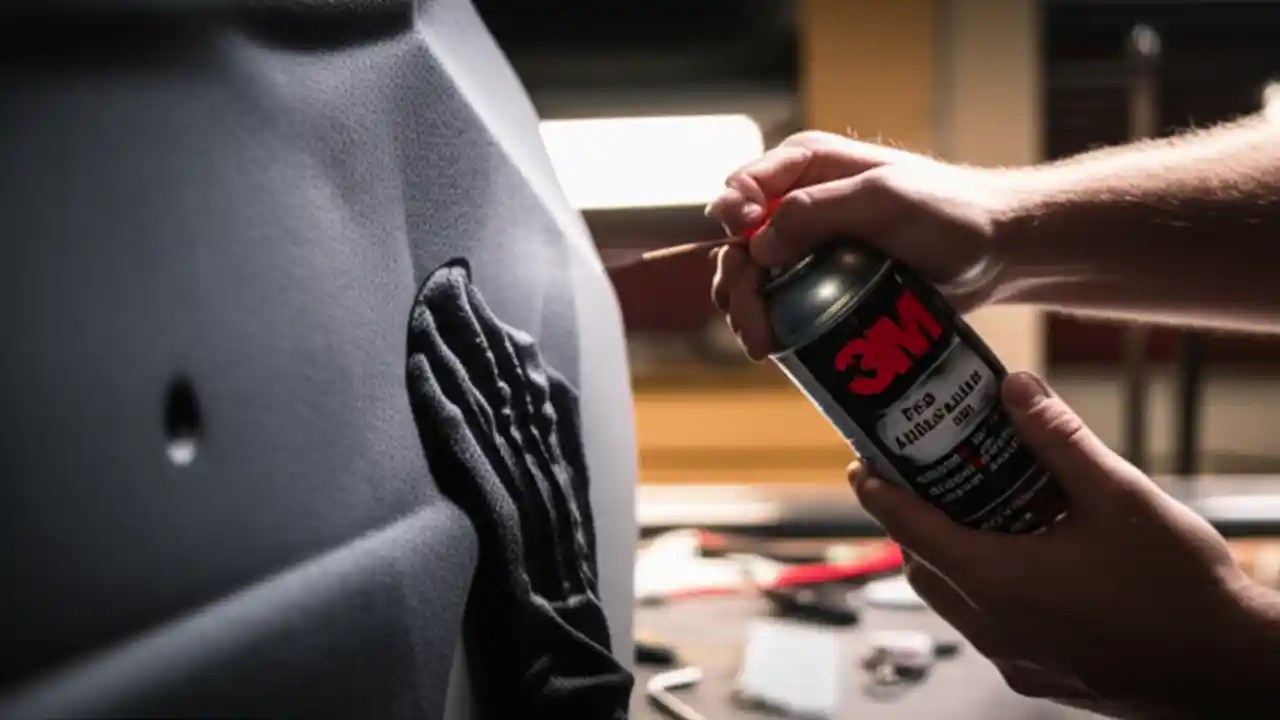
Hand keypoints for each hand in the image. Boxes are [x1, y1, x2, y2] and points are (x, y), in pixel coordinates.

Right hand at [707, 131, 1022, 358]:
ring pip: (752, 280)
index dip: (734, 222)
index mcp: (805, 165)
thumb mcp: (883, 199)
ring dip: (748, 313)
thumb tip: (758, 241)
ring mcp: (807, 246)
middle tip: (755, 328)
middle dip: (738, 287)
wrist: (994, 251)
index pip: (742, 187)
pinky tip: (779, 349)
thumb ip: (818, 211)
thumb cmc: (949, 212)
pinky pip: (780, 303)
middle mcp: (796, 202)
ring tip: (764, 346)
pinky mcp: (821, 283)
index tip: (753, 256)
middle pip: (738, 244)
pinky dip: (772, 326)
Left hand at [851, 371, 1279, 717]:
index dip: (879, 494)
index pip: (910, 530)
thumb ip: (1057, 438)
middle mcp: (995, 629)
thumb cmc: (1180, 590)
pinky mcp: (1040, 677)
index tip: (860, 466)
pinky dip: (983, 591)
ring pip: (954, 602)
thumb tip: (1015, 389)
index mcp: (999, 582)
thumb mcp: (1118, 496)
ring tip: (972, 513)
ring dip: (947, 558)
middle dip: (910, 523)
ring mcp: (1016, 660)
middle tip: (918, 480)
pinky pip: (988, 629)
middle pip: (924, 567)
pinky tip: (1023, 561)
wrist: (1231, 672)